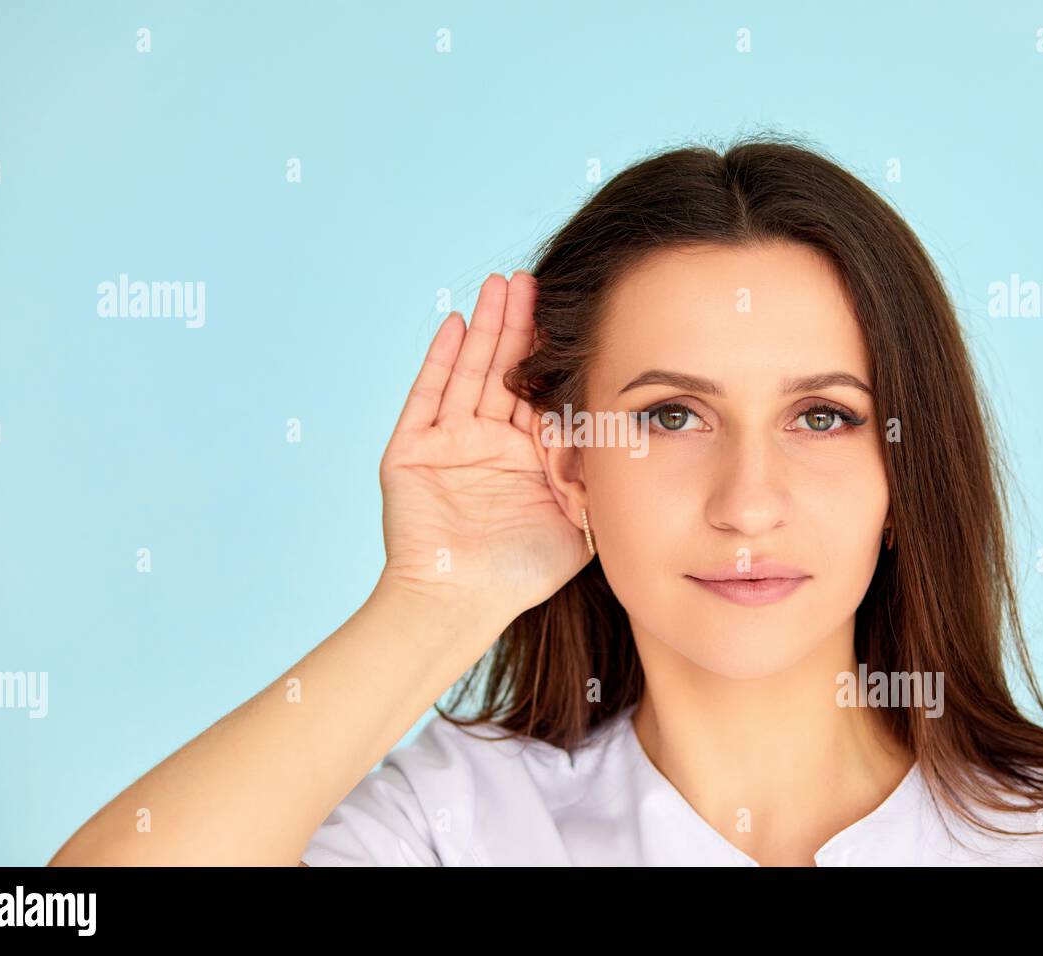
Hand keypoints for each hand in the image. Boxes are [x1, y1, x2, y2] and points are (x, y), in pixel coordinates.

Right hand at [373, 271, 590, 642]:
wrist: (460, 603)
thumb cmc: (519, 573)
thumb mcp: (578, 522)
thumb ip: (599, 481)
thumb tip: (631, 435)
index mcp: (528, 457)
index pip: (543, 393)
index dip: (554, 356)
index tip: (574, 314)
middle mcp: (489, 443)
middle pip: (507, 370)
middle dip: (521, 326)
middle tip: (536, 280)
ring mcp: (449, 442)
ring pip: (471, 371)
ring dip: (486, 327)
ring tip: (502, 284)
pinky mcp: (412, 448)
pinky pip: (427, 395)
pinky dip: (441, 358)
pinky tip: (456, 321)